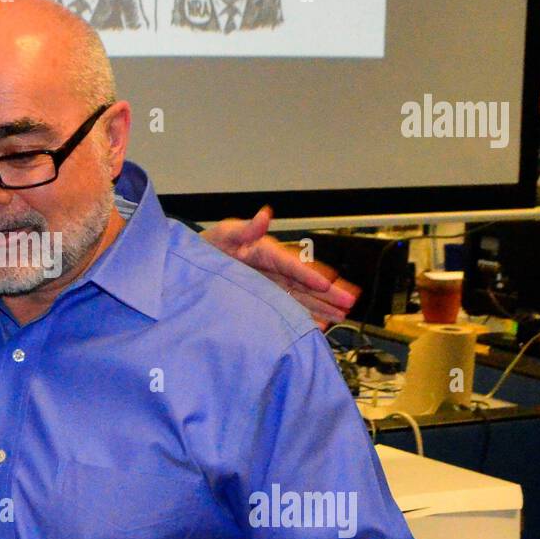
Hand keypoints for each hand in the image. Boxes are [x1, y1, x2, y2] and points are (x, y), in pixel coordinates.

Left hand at [200, 207, 358, 328]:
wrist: (190, 267)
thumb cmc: (207, 247)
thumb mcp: (222, 234)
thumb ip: (243, 228)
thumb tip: (264, 214)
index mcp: (264, 251)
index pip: (291, 263)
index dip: (309, 274)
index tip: (326, 283)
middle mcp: (272, 269)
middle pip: (303, 281)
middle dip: (327, 292)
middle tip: (349, 301)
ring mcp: (270, 285)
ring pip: (301, 296)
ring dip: (322, 305)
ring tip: (342, 314)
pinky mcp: (264, 299)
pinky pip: (288, 307)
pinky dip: (304, 316)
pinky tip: (320, 324)